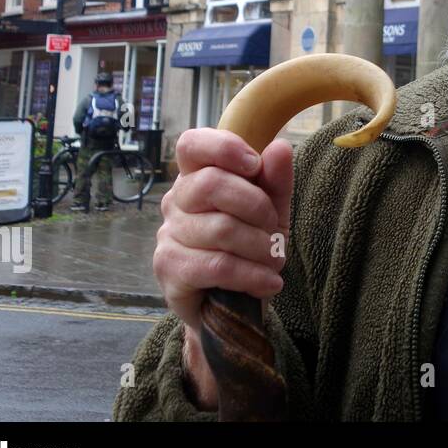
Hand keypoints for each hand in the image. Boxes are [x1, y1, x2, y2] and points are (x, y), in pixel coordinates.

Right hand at [154, 128, 292, 406]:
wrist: (234, 302)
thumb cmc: (249, 244)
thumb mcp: (271, 210)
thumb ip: (275, 180)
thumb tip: (279, 147)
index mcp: (196, 176)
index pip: (191, 144)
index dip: (223, 148)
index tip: (254, 164)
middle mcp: (176, 202)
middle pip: (210, 184)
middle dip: (257, 206)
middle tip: (274, 230)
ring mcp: (168, 235)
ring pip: (221, 229)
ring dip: (261, 247)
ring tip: (274, 259)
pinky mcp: (170, 270)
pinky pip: (217, 266)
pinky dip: (252, 275)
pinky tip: (270, 283)